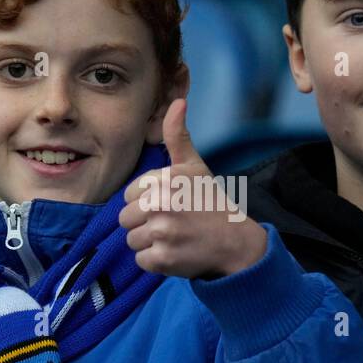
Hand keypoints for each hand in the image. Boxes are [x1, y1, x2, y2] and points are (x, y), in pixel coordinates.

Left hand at [119, 98, 267, 278]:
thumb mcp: (195, 167)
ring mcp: (162, 233)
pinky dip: (155, 261)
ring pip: (131, 240)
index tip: (170, 204)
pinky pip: (140, 260)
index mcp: (165, 180)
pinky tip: (175, 253)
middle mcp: (162, 204)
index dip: (146, 201)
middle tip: (172, 223)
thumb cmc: (211, 203)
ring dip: (149, 243)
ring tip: (174, 238)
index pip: (129, 194)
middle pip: (125, 218)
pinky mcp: (163, 259)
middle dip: (144, 223)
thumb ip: (178, 136)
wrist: (236, 242)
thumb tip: (178, 101)